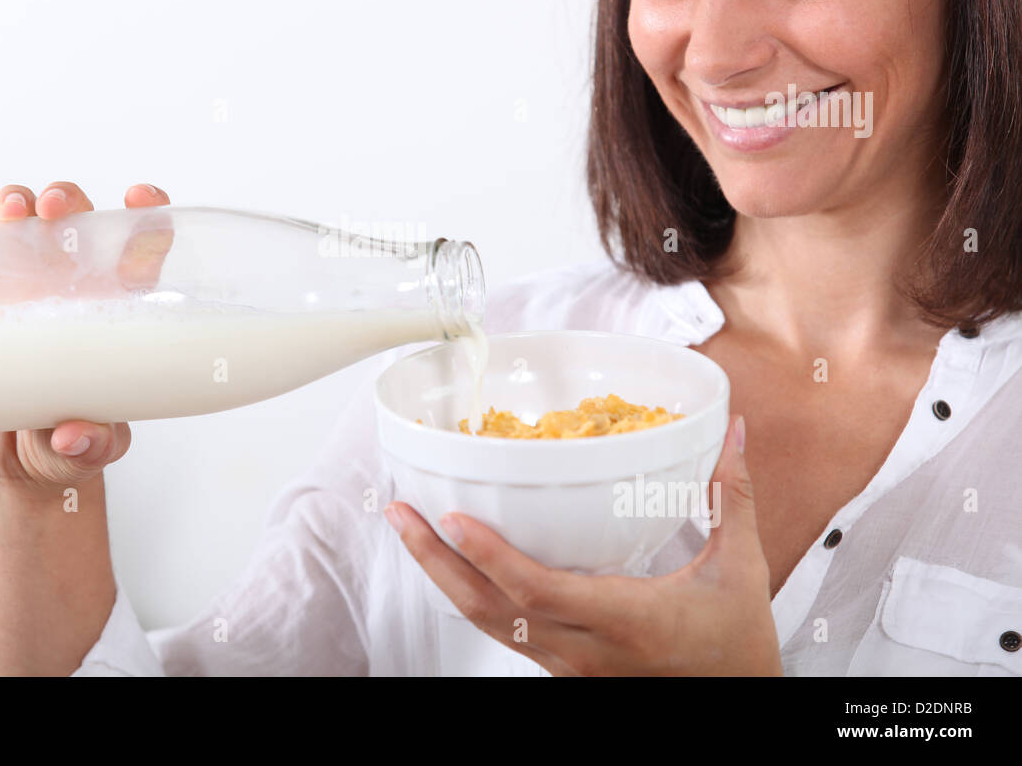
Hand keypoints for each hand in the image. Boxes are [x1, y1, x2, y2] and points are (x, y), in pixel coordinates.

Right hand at [0, 181, 169, 493]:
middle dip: (67, 199)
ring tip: (7, 211)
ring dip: (18, 202)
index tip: (141, 198)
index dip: (151, 212)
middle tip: (52, 211)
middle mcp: (76, 286)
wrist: (13, 463)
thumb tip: (74, 437)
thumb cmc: (71, 448)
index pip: (146, 246)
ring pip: (26, 220)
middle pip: (80, 220)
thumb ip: (90, 445)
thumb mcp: (90, 450)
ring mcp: (26, 285)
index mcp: (120, 308)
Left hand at [384, 415, 782, 674]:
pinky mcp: (564, 670)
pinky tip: (455, 564)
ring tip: (412, 530)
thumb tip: (734, 433)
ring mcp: (568, 666)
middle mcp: (585, 650)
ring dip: (444, 577)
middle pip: (490, 610)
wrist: (738, 708)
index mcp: (625, 620)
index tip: (453, 517)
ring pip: (489, 625)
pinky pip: (506, 632)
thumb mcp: (741, 570)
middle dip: (435, 561)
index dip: (490, 556)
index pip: (538, 592)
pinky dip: (473, 594)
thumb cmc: (738, 648)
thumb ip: (731, 497)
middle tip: (399, 513)